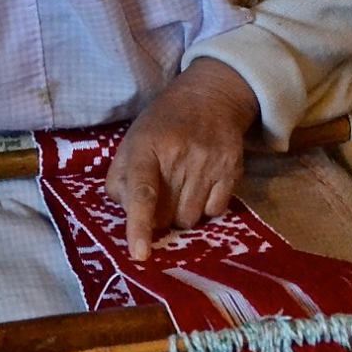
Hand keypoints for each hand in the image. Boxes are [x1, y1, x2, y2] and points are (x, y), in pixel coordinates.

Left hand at [106, 59, 261, 261]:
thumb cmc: (162, 125)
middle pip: (166, 216)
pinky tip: (202, 185)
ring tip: (182, 187)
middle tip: (162, 193)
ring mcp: (209, 163)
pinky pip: (215, 212)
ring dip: (182, 213)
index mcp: (146, 147)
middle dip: (159, 216)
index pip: (142, 192)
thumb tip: (129, 214)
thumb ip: (120, 180)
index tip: (139, 254)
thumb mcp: (131, 142)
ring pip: (190, 219)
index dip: (139, 225)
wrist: (210, 97)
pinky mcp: (232, 170)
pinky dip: (205, 207)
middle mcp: (179, 155)